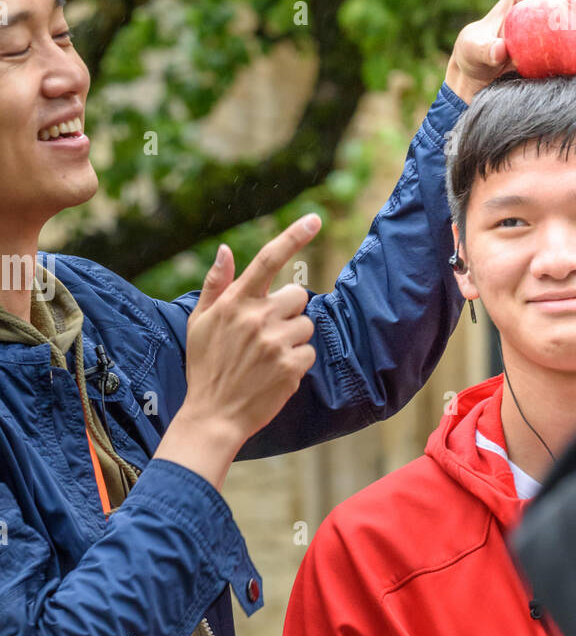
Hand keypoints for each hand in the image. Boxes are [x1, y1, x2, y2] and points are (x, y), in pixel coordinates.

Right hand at [178, 215, 321, 446]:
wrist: (213, 416)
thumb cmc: (205, 366)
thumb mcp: (200, 322)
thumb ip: (216, 284)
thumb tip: (225, 249)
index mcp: (236, 302)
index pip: (268, 260)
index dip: (293, 236)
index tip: (315, 218)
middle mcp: (258, 317)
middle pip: (298, 295)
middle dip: (288, 310)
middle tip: (266, 332)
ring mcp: (276, 342)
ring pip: (306, 324)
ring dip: (293, 337)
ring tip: (267, 357)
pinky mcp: (291, 365)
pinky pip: (310, 351)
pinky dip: (297, 361)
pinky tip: (275, 372)